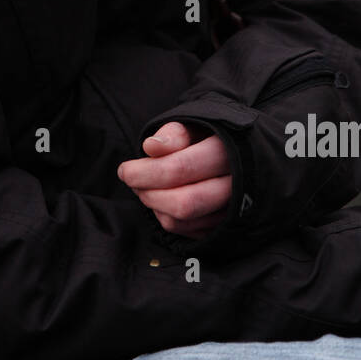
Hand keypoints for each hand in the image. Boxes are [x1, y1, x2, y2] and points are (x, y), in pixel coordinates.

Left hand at [117, 121, 232, 238]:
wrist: (235, 155)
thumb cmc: (206, 139)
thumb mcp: (193, 127)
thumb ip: (173, 134)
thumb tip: (151, 147)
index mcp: (226, 151)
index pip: (180, 169)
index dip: (145, 173)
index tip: (125, 170)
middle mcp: (235, 185)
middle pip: (183, 203)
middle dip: (149, 195)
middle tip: (134, 183)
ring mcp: (233, 209)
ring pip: (184, 220)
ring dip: (155, 207)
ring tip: (146, 189)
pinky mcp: (225, 226)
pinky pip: (189, 232)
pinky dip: (168, 218)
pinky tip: (163, 201)